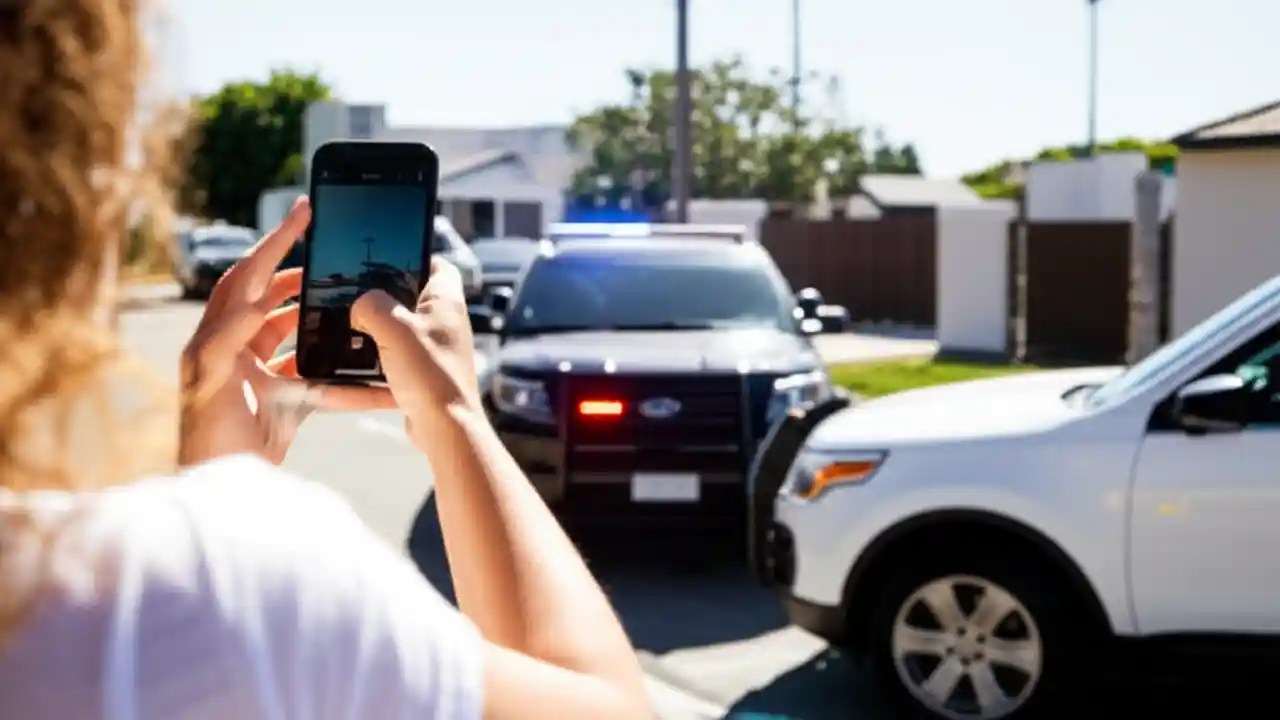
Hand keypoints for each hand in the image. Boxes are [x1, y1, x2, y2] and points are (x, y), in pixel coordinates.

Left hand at [179, 197, 392, 465]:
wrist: (223, 485)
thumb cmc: (208, 438)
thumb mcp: (212, 380)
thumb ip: (228, 337)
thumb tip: (256, 301)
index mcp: (217, 337)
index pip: (248, 276)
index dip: (277, 242)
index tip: (304, 212)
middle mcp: (237, 348)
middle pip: (271, 293)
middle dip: (299, 269)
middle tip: (330, 247)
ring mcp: (260, 372)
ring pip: (294, 329)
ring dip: (318, 311)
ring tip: (342, 294)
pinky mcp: (281, 399)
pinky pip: (315, 375)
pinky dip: (338, 369)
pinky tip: (361, 362)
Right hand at [350, 257, 481, 449]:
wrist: (445, 428)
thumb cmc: (429, 374)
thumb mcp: (393, 327)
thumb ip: (371, 305)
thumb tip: (360, 307)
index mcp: (446, 301)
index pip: (436, 264)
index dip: (412, 256)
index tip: (385, 257)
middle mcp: (445, 323)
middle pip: (410, 297)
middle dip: (382, 298)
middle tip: (354, 297)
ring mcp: (435, 350)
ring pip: (399, 331)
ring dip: (375, 333)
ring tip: (347, 330)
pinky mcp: (424, 374)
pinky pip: (395, 360)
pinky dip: (375, 363)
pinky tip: (350, 368)